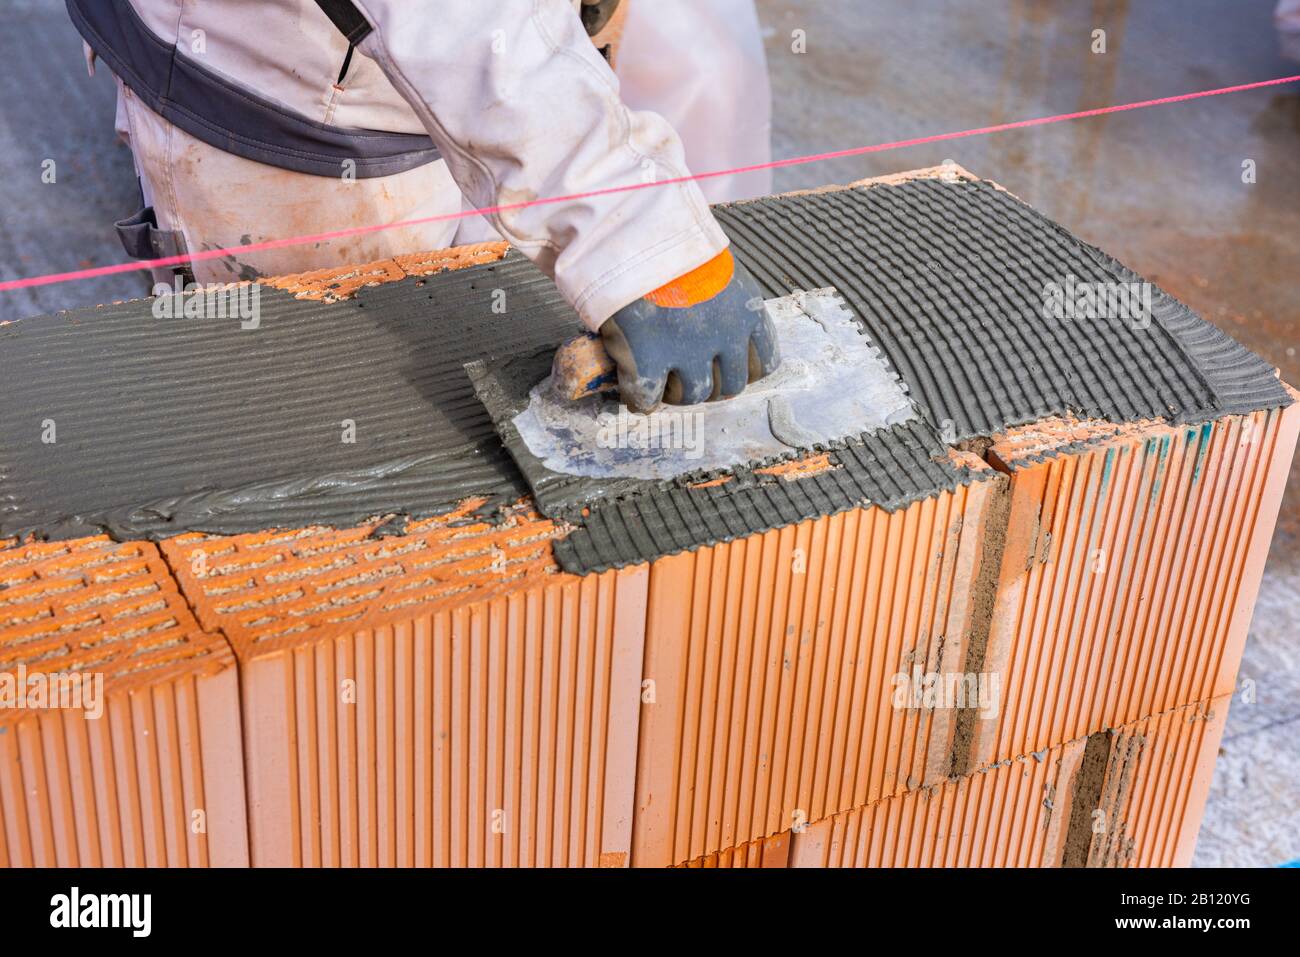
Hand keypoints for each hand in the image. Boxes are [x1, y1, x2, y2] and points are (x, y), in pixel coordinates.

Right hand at [598, 249, 780, 412]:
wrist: (634, 231)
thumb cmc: (671, 240)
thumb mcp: (714, 266)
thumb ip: (720, 301)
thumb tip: (708, 328)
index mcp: (747, 311)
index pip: (763, 364)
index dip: (741, 369)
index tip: (723, 365)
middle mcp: (726, 336)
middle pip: (730, 387)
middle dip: (711, 383)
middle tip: (688, 374)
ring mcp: (688, 352)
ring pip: (694, 395)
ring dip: (678, 392)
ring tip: (661, 378)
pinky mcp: (648, 361)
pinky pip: (647, 399)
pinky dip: (641, 399)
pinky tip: (634, 388)